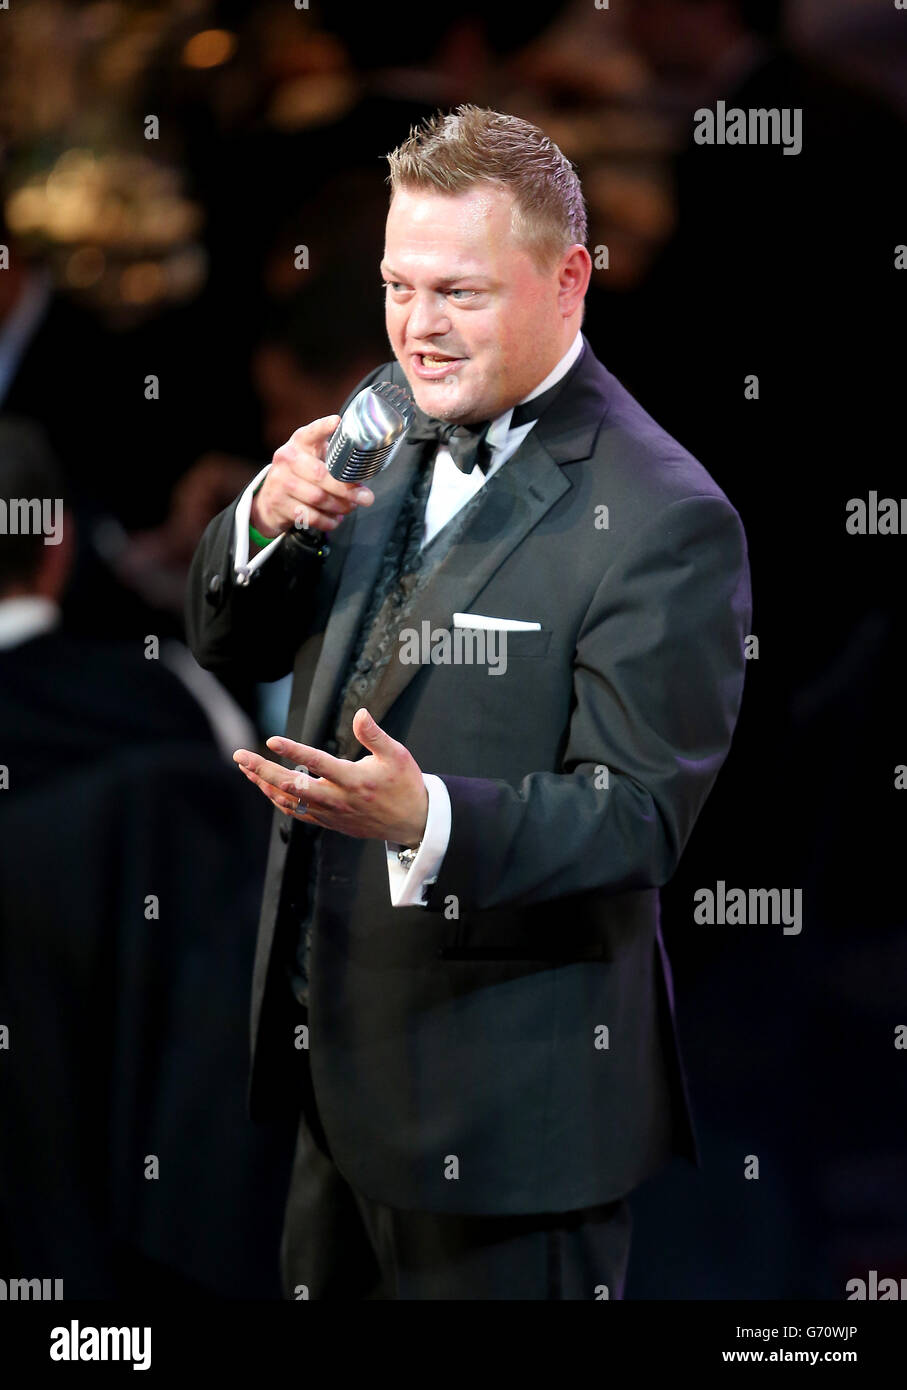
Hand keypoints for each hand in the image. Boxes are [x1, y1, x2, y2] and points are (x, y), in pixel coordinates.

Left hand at [233, 708, 428, 846]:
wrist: (412, 822)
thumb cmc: (404, 785)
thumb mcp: (398, 754)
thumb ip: (374, 735)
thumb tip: (360, 713)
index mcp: (354, 780)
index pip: (317, 763)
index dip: (293, 751)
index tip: (272, 740)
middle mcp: (338, 799)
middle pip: (292, 786)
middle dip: (263, 770)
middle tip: (240, 756)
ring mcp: (331, 814)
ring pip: (289, 801)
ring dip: (265, 785)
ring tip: (246, 769)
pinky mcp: (329, 822)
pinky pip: (297, 813)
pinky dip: (278, 801)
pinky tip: (267, 789)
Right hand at [250, 416, 374, 538]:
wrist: (269, 500)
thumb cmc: (301, 476)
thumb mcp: (314, 459)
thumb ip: (335, 462)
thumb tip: (363, 479)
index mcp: (300, 442)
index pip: (311, 432)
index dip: (324, 427)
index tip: (337, 422)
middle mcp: (287, 458)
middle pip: (320, 474)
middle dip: (347, 489)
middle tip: (366, 497)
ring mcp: (280, 481)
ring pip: (317, 498)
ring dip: (340, 506)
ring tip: (350, 508)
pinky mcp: (278, 503)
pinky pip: (310, 516)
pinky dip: (328, 520)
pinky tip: (335, 519)